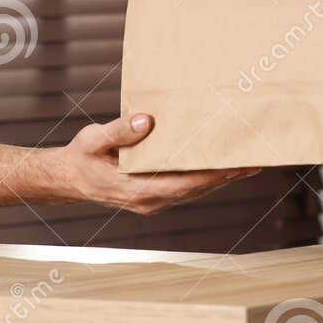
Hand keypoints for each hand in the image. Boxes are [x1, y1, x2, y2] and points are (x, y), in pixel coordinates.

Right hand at [55, 114, 259, 214]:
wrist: (69, 179)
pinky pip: (185, 189)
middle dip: (225, 177)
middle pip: (195, 190)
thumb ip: (120, 131)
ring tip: (246, 165)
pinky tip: (220, 168)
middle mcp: (149, 200)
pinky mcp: (154, 197)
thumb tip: (147, 120)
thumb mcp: (94, 139)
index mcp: (136, 189)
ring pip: (193, 191)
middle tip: (254, 162)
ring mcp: (152, 201)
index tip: (234, 166)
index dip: (210, 176)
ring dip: (219, 179)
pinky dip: (204, 179)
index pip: (182, 184)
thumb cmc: (82, 157)